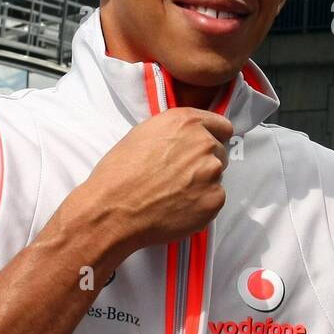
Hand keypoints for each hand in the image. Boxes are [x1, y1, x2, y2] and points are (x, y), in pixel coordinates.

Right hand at [79, 107, 232, 259]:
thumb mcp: (141, 136)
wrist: (113, 211)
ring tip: (172, 195)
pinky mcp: (214, 199)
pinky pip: (213, 200)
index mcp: (185, 122)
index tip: (204, 148)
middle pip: (219, 152)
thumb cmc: (118, 175)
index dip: (212, 137)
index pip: (221, 126)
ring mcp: (212, 172)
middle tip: (177, 177)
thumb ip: (172, 133)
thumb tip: (183, 141)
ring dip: (201, 184)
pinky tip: (176, 208)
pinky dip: (200, 205)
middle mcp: (203, 143)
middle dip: (203, 163)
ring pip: (216, 177)